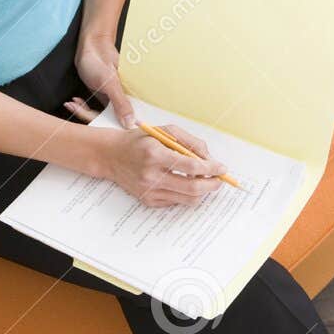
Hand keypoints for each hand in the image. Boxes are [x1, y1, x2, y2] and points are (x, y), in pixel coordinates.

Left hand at [74, 36, 134, 127]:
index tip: (94, 129)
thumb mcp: (110, 83)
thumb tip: (130, 124)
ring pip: (100, 116)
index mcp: (131, 98)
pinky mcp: (103, 98)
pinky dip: (83, 107)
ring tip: (73, 104)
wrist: (91, 45)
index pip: (124, 122)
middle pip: (110, 121)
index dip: (111, 127)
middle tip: (77, 109)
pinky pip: (94, 109)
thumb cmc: (101, 60)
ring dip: (84, 112)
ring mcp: (112, 100)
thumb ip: (121, 103)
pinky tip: (74, 101)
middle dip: (91, 118)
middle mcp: (123, 101)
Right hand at [90, 126, 225, 207]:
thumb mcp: (165, 132)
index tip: (222, 168)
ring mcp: (149, 191)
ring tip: (205, 181)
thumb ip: (190, 143)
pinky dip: (186, 194)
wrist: (111, 155)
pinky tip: (184, 183)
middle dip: (212, 185)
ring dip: (202, 191)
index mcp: (155, 155)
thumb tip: (210, 159)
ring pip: (187, 199)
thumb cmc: (141, 141)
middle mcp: (151, 176)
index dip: (211, 168)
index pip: (191, 166)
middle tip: (220, 180)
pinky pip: (176, 202)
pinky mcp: (148, 201)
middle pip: (192, 188)